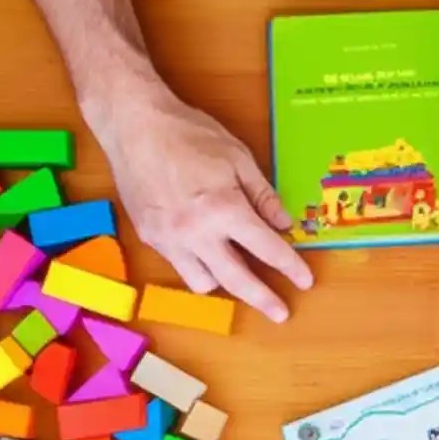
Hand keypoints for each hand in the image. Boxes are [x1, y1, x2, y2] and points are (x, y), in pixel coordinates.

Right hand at [93, 87, 312, 322]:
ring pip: (203, 282)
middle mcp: (196, 233)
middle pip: (237, 280)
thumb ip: (263, 196)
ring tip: (237, 273)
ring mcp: (169, 239)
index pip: (267, 250)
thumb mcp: (238, 158)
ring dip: (224, 281)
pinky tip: (205, 251)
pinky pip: (179, 265)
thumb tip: (284, 224)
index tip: (305, 281)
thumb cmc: (188, 134)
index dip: (290, 268)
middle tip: (281, 313)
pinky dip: (196, 264)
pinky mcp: (150, 238)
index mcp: (224, 210)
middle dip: (263, 300)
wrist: (133, 126)